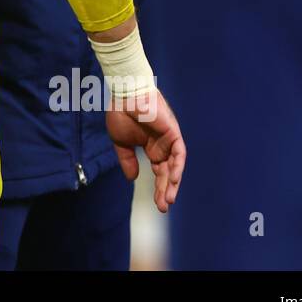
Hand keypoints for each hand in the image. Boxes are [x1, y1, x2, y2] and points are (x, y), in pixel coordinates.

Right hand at [106, 89, 185, 212]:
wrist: (124, 94)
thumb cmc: (121, 113)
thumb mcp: (121, 143)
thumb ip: (127, 161)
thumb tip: (133, 179)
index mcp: (152, 148)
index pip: (158, 172)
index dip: (158, 188)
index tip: (157, 205)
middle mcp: (163, 146)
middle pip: (168, 172)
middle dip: (165, 190)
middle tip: (163, 207)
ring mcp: (169, 139)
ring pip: (175, 166)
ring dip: (172, 182)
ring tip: (167, 198)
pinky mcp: (173, 132)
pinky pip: (179, 153)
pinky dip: (177, 166)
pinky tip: (172, 179)